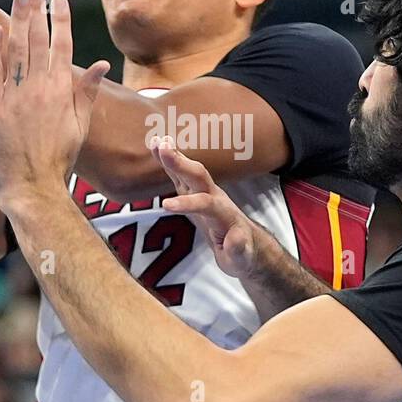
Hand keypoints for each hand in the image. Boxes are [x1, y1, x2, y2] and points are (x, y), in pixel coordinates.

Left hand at [0, 0, 109, 214]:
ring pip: (16, 49)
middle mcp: (40, 89)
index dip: (60, 20)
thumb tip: (100, 64)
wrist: (31, 187)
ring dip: (17, 19)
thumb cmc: (58, 160)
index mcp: (63, 92)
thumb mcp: (79, 126)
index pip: (62, 46)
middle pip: (38, 40)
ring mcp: (15, 97)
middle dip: (36, 10)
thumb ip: (87, 92)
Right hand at [151, 136, 260, 278]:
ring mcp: (204, 194)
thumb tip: (235, 240)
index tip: (165, 206)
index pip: (206, 204)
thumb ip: (238, 249)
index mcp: (224, 214)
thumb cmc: (242, 255)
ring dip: (173, 157)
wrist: (246, 246)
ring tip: (155, 142)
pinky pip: (180, 177)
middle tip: (163, 148)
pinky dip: (169, 164)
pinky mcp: (194, 195)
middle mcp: (215, 198)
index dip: (187, 203)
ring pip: (189, 173)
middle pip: (198, 177)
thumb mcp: (242, 259)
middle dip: (181, 163)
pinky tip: (156, 148)